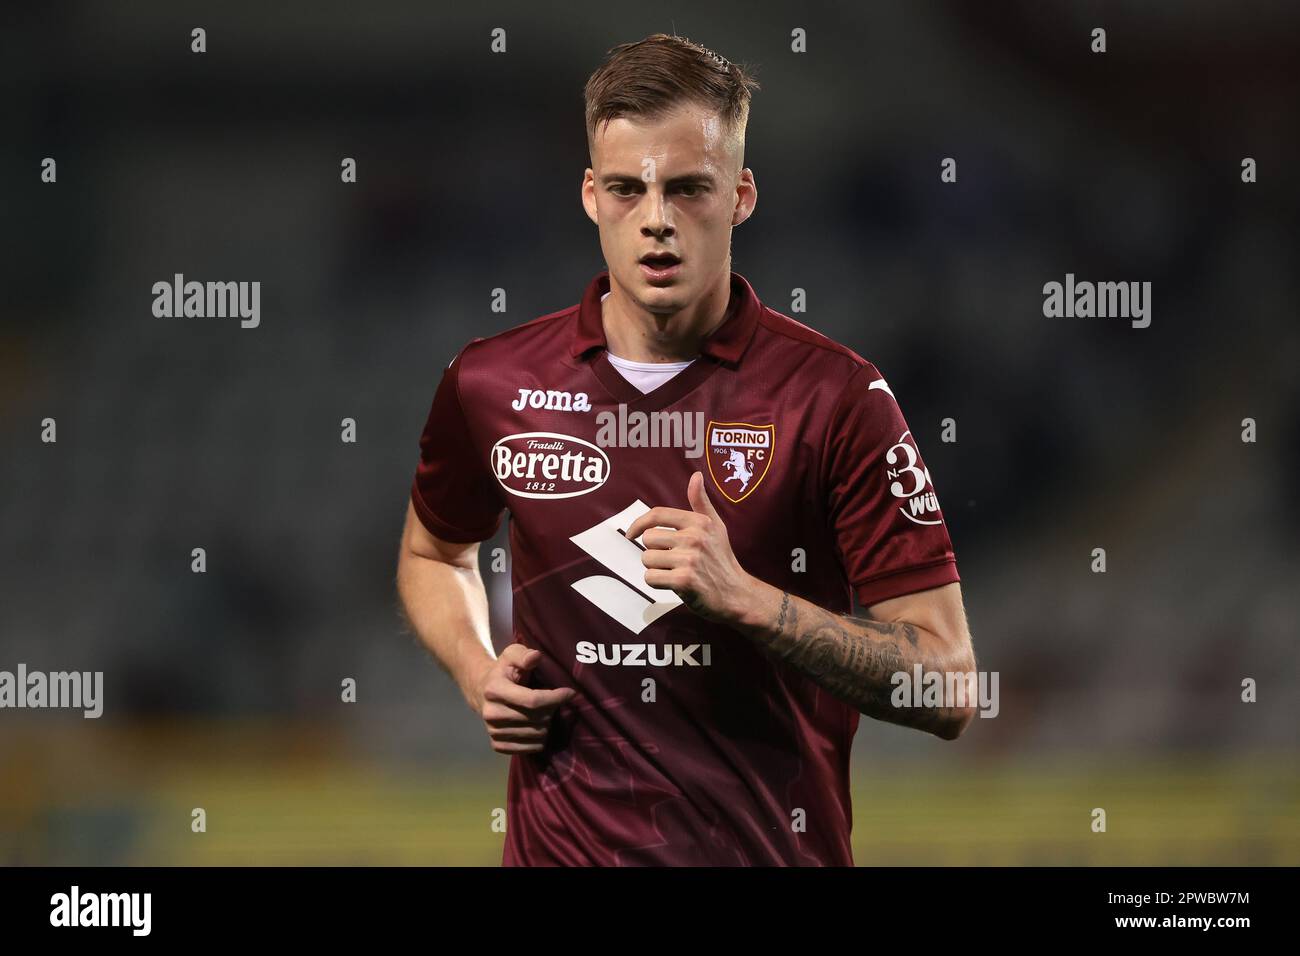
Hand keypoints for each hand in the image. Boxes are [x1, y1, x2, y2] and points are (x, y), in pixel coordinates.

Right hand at [473, 643, 575, 754]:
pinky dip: (539, 740)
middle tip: (555, 700)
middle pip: (537, 718)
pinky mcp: (497, 745)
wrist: (481, 691)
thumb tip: (536, 657)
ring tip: (545, 712)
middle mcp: (491, 713)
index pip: (533, 700)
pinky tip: (538, 726)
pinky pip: (529, 749)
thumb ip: (524, 655)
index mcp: (494, 690)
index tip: (570, 692)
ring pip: (536, 735)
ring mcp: (493, 731)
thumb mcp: (512, 654)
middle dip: (552, 709)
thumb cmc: (504, 671)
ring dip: (547, 724)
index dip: (556, 698)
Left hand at [622, 471, 752, 622]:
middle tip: (672, 561)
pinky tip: (674, 584)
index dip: (638, 524)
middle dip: (654, 551)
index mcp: (699, 522)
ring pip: (647, 559)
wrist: (736, 595)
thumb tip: (696, 476)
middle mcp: (694, 537)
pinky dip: (657, 583)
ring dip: (655, 569)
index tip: (631, 535)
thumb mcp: (715, 527)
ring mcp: (689, 559)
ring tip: (675, 572)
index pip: (657, 514)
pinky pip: (650, 577)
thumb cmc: (722, 560)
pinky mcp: (684, 581)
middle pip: (648, 538)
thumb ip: (701, 502)